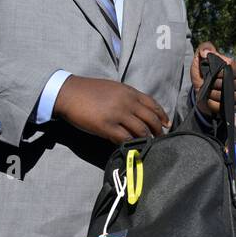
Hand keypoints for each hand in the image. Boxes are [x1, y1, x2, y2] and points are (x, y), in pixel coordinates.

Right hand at [54, 76, 169, 141]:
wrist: (68, 93)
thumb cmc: (89, 91)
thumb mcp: (113, 89)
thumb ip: (127, 98)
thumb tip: (137, 112)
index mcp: (129, 92)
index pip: (152, 104)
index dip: (162, 116)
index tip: (167, 124)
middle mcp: (126, 102)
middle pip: (150, 119)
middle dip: (158, 130)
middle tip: (160, 139)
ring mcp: (117, 114)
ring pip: (141, 130)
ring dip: (147, 140)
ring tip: (149, 146)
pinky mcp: (106, 126)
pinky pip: (125, 138)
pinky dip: (131, 144)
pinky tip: (133, 148)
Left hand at [190, 41, 235, 117]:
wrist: (203, 94)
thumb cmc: (204, 74)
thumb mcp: (201, 59)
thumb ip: (204, 49)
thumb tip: (206, 52)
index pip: (231, 66)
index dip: (218, 70)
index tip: (212, 72)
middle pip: (225, 83)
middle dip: (212, 83)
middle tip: (209, 82)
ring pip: (222, 96)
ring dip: (211, 94)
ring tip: (209, 91)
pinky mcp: (234, 108)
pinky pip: (220, 107)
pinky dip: (211, 104)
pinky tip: (210, 100)